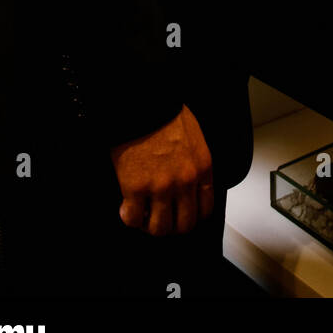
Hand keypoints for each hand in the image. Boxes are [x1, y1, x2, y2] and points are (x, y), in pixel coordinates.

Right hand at [110, 105, 213, 235]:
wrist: (142, 103)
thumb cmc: (166, 113)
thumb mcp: (194, 137)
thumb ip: (195, 163)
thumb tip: (190, 183)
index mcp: (202, 168)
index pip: (205, 209)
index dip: (192, 216)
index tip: (181, 214)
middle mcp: (185, 182)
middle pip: (184, 225)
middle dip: (172, 225)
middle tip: (161, 217)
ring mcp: (160, 187)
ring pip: (159, 228)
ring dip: (149, 225)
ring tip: (143, 214)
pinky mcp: (135, 188)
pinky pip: (133, 219)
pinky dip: (129, 217)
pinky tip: (126, 207)